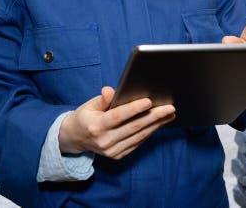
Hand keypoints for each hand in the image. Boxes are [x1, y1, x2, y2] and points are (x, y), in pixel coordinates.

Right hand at [59, 86, 175, 159]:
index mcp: (96, 126)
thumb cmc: (86, 117)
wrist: (75, 139)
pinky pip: (138, 142)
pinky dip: (150, 131)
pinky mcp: (118, 155)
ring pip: (139, 135)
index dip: (134, 108)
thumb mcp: (89, 105)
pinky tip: (160, 123)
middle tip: (170, 107)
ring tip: (170, 114)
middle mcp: (104, 141)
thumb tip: (110, 90)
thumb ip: (102, 99)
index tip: (149, 101)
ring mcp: (112, 151)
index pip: (118, 116)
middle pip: (134, 126)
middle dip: (154, 116)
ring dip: (157, 124)